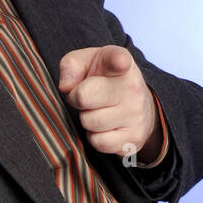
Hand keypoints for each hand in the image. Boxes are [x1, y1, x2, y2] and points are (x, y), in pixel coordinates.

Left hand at [58, 44, 160, 162]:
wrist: (136, 104)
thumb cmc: (104, 80)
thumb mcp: (87, 63)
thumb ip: (71, 66)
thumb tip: (66, 87)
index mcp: (120, 61)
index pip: (118, 60)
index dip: (118, 62)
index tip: (120, 63)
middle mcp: (132, 87)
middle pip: (84, 97)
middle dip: (78, 99)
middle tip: (86, 96)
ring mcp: (135, 114)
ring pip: (90, 122)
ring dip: (87, 119)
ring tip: (98, 110)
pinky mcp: (133, 138)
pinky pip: (99, 142)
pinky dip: (95, 137)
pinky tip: (104, 127)